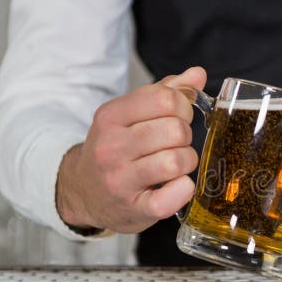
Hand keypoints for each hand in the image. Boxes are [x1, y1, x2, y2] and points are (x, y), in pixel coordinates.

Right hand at [56, 67, 206, 232]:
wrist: (84, 191)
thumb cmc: (115, 149)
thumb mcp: (130, 115)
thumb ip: (165, 92)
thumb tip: (197, 74)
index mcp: (111, 116)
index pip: (165, 98)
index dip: (184, 106)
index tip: (179, 117)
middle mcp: (111, 147)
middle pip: (176, 130)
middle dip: (186, 136)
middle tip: (176, 144)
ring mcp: (120, 179)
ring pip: (177, 161)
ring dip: (187, 162)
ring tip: (177, 164)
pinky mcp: (134, 207)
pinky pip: (172, 196)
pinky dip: (184, 190)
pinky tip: (177, 185)